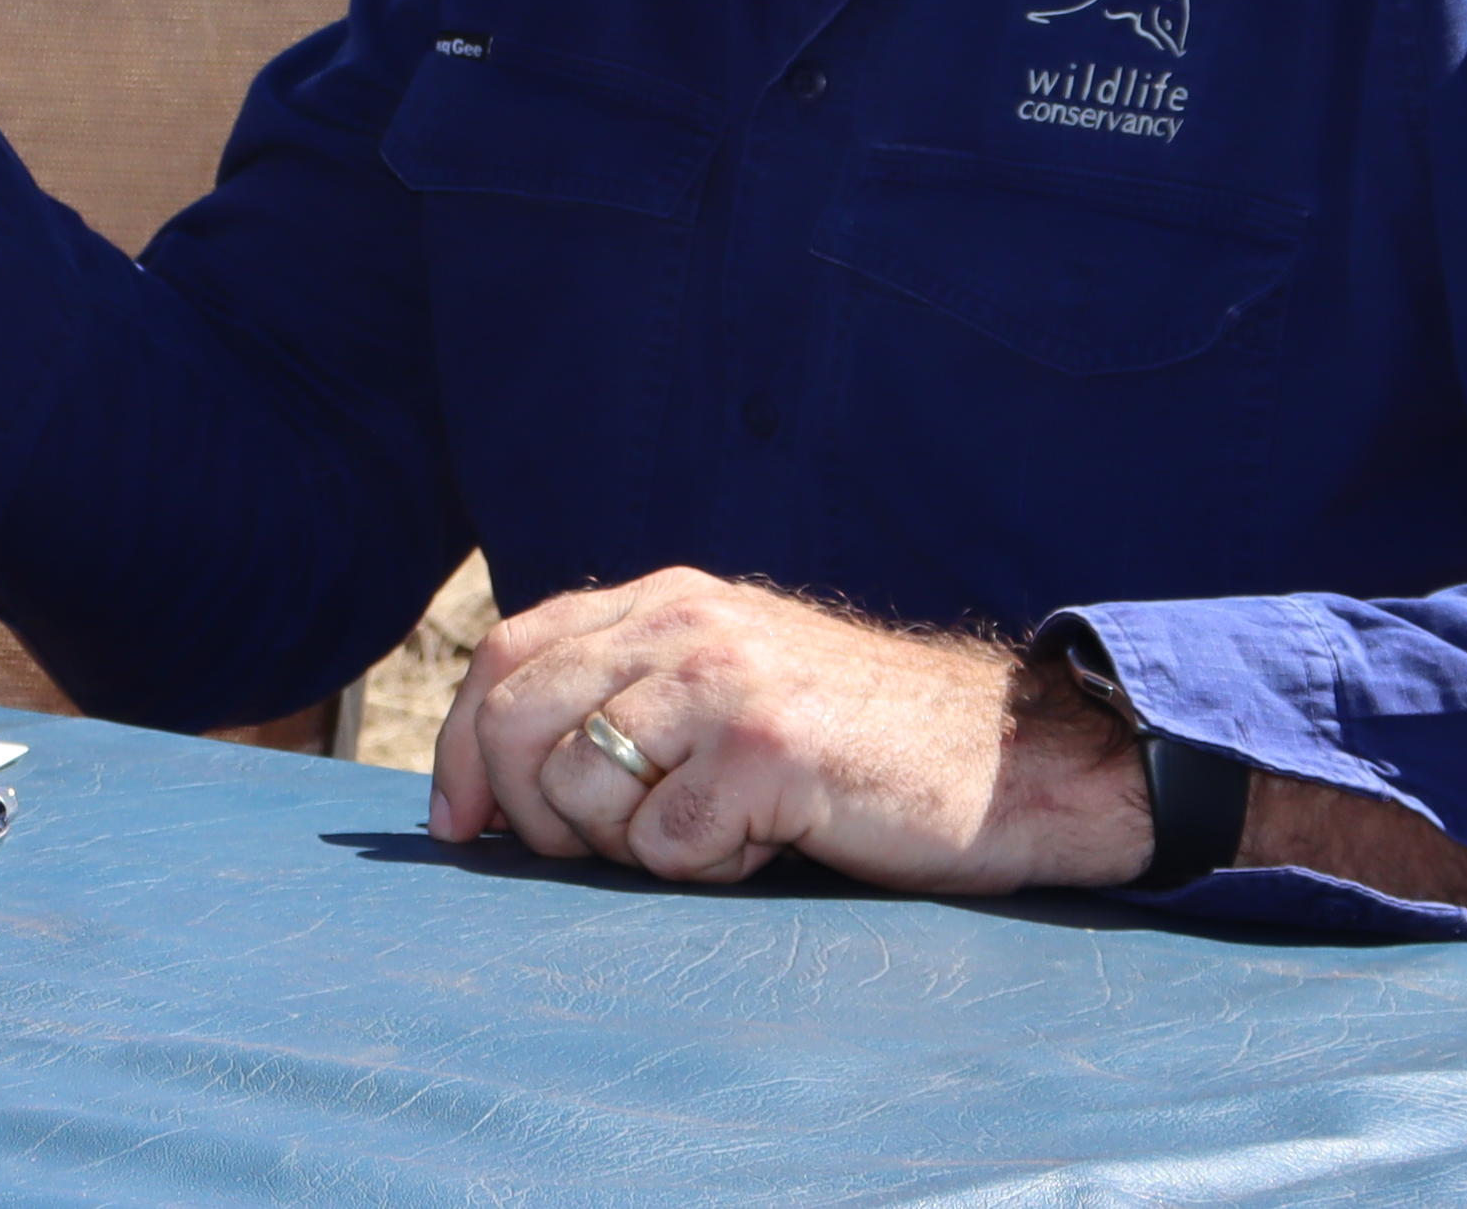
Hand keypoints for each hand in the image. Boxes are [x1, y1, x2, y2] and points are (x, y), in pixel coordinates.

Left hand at [429, 568, 1145, 897]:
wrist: (1007, 761)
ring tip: (717, 831)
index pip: (505, 652)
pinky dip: (702, 868)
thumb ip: (626, 693)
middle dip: (532, 813)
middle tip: (605, 850)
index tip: (460, 824)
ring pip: (578, 791)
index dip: (459, 745)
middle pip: (513, 721)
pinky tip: (767, 843)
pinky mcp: (766, 751)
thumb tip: (489, 775)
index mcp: (665, 598)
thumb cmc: (857, 746)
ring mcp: (724, 680)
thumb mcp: (727, 683)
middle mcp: (683, 620)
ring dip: (629, 846)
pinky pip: (663, 845)